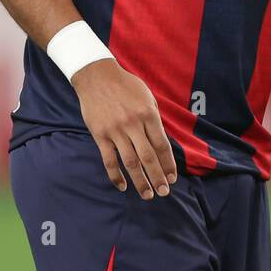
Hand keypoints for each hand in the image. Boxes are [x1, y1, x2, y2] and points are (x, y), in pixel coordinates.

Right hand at [71, 59, 177, 199]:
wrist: (96, 75)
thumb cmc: (125, 85)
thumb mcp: (146, 96)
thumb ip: (153, 118)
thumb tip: (160, 142)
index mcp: (148, 114)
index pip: (162, 145)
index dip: (168, 164)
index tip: (173, 178)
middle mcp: (133, 124)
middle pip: (148, 157)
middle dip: (158, 177)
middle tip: (164, 192)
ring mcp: (115, 130)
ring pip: (130, 162)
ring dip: (140, 181)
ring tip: (148, 195)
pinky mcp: (100, 135)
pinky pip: (109, 160)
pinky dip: (116, 176)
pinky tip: (123, 186)